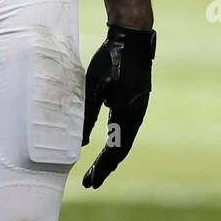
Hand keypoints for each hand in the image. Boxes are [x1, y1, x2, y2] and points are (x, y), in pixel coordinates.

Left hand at [82, 25, 155, 188]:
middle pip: (121, 149)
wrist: (133, 38)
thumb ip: (88, 115)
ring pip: (125, 138)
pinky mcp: (136, 99)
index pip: (116, 150)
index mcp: (127, 115)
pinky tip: (108, 140)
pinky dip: (116, 139)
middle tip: (91, 182)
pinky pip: (126, 127)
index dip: (103, 168)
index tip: (91, 182)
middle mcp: (136, 115)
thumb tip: (82, 143)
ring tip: (99, 167)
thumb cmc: (112, 60)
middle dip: (106, 166)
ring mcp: (138, 107)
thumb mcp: (94, 88)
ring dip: (111, 154)